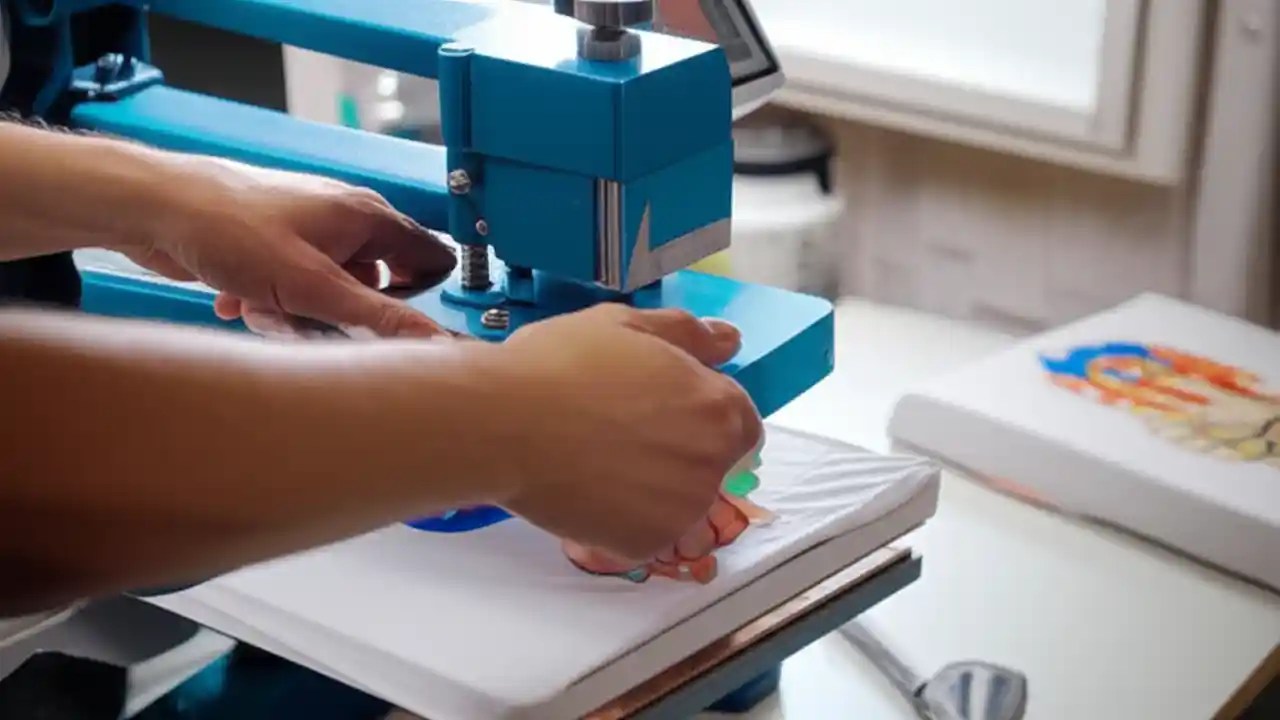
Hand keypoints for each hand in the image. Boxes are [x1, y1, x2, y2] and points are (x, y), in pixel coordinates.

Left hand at [124, 157, 455, 337]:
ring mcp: (308, 228)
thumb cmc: (232, 230)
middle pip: (376, 281)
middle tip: (318, 324)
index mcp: (366, 216)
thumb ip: (378, 317)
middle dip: (346, 314)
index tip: (406, 329)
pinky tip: (242, 304)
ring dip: (301, 313)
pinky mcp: (275, 242)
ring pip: (329, 289)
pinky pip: (293, 285)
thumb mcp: (314, 287)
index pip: (429, 255)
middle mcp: (343, 217)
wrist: (158, 209)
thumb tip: (434, 338)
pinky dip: (272, 303)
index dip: (426, 296)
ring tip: (266, 312)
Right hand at [488, 304, 762, 563]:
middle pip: (709, 464)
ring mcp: (680, 510)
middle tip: (616, 435)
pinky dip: (619, 520)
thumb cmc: (561, 365)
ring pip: (675, 503)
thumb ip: (687, 334)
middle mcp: (712, 462)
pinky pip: (642, 534)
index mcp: (718, 407)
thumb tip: (730, 340)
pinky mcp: (644, 545)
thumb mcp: (625, 326)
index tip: (656, 412)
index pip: (737, 423)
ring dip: (649, 489)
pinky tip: (583, 491)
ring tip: (595, 460)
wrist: (503, 424)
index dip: (698, 416)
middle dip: (673, 452)